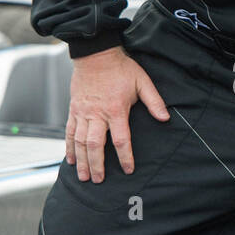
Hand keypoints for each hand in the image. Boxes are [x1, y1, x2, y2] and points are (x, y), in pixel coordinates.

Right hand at [66, 47, 168, 182]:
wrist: (95, 54)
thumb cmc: (121, 68)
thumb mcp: (142, 82)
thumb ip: (154, 101)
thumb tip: (165, 118)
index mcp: (116, 109)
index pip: (121, 139)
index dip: (125, 156)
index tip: (128, 170)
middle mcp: (97, 114)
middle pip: (95, 145)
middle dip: (97, 165)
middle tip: (99, 180)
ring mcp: (82, 113)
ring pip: (79, 142)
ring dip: (81, 161)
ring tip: (83, 177)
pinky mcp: (73, 110)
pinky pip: (69, 132)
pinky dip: (69, 148)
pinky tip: (71, 160)